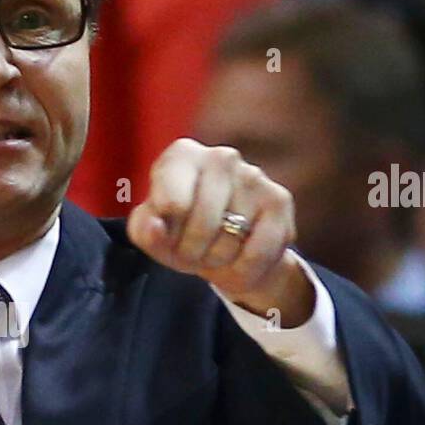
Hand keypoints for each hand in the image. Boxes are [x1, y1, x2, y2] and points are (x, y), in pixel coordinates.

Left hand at [126, 138, 312, 325]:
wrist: (227, 248)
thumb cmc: (179, 232)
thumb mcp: (151, 233)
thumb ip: (145, 229)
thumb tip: (157, 227)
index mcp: (182, 156)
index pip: (172, 201)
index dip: (167, 231)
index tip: (168, 230)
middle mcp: (221, 158)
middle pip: (202, 224)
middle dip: (192, 251)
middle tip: (191, 251)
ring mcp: (253, 176)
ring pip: (230, 239)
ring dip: (218, 260)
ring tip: (214, 251)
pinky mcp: (279, 200)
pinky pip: (259, 252)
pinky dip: (244, 269)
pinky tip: (239, 259)